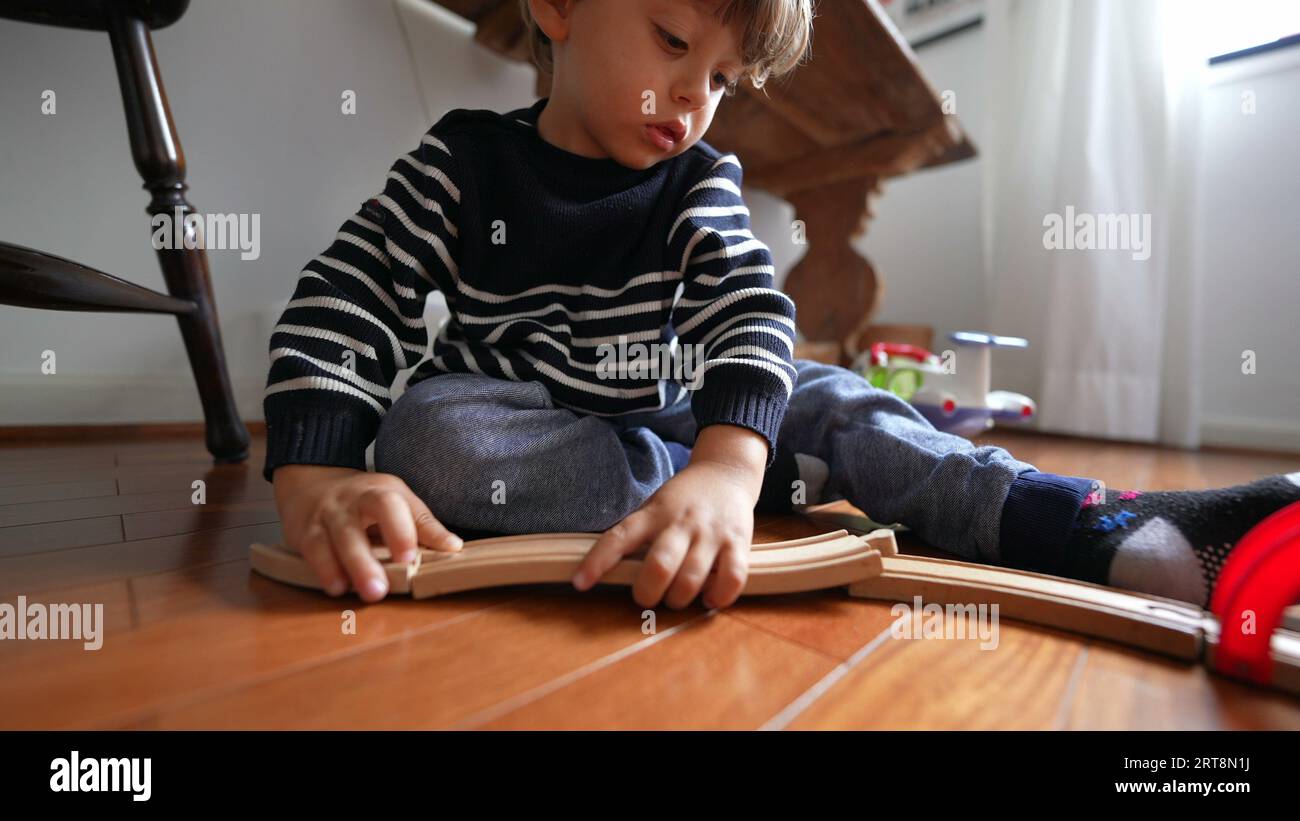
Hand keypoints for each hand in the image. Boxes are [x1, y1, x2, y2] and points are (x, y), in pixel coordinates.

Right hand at [271, 464, 462, 601]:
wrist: (313, 481)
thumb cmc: (365, 498)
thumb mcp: (397, 500)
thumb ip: (423, 525)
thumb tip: (454, 547)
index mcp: (380, 492)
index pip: (392, 507)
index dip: (402, 532)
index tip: (411, 557)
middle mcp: (351, 502)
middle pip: (359, 527)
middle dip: (368, 560)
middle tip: (383, 588)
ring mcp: (327, 516)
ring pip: (336, 541)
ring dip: (350, 569)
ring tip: (366, 593)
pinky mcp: (305, 532)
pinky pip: (314, 551)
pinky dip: (324, 570)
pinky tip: (336, 588)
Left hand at [571, 460, 758, 609]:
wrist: (726, 472)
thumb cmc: (683, 500)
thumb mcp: (654, 507)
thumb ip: (638, 535)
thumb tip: (609, 572)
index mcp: (653, 514)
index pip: (619, 537)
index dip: (597, 562)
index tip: (580, 583)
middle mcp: (681, 523)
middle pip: (659, 565)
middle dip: (647, 593)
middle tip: (646, 597)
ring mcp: (711, 533)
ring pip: (692, 578)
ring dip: (679, 599)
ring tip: (676, 598)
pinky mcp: (738, 542)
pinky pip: (732, 578)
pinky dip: (719, 596)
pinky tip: (710, 598)